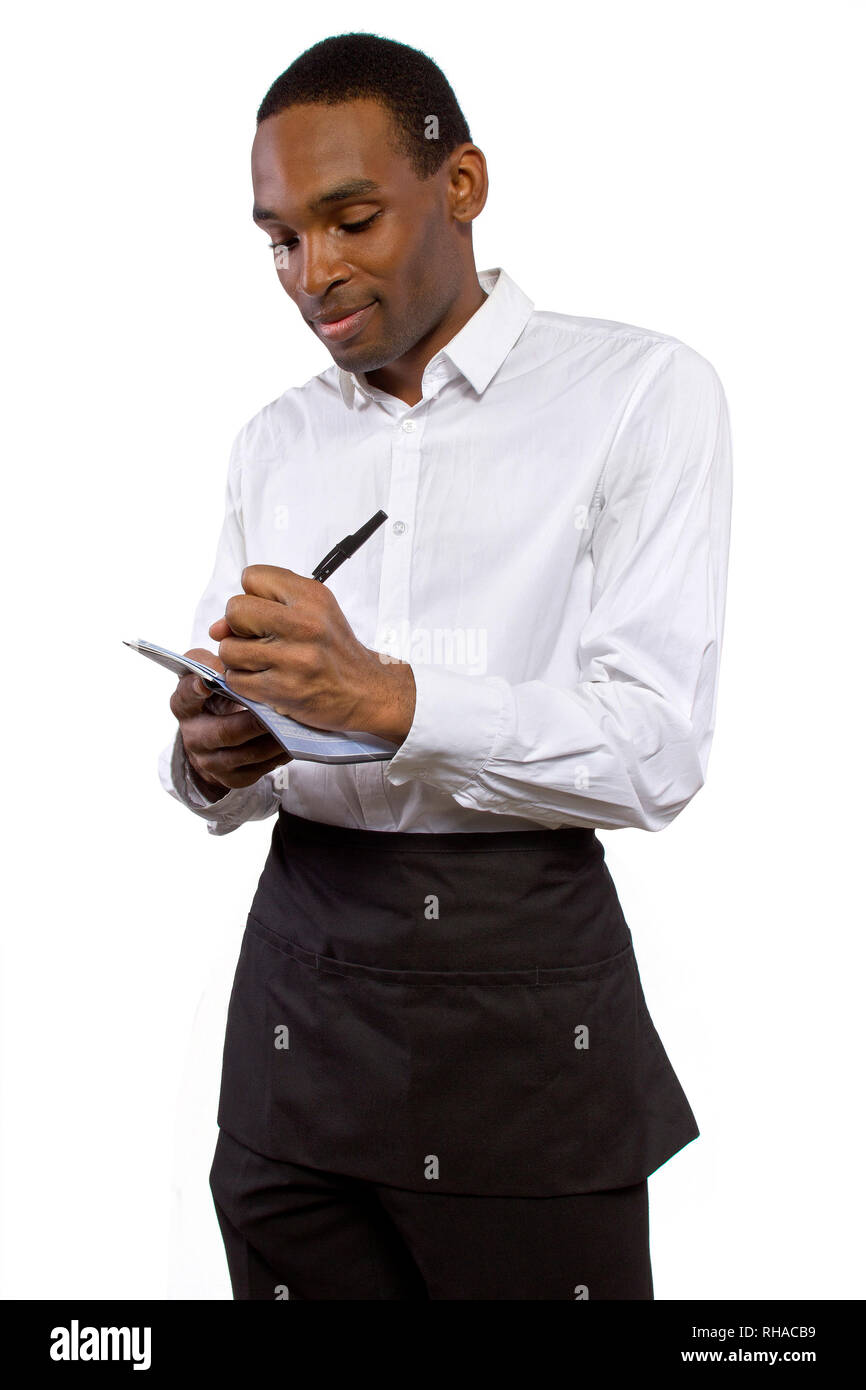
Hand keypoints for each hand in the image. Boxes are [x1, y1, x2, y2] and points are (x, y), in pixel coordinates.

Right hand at [168, 647, 291, 799]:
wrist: (213, 737)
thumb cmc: (215, 697)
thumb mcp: (206, 675)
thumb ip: (210, 662)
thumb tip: (224, 663)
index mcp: (184, 707)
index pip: (185, 698)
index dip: (193, 691)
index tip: (206, 682)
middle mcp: (194, 737)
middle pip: (225, 733)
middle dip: (253, 722)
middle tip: (276, 707)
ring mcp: (213, 762)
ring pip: (250, 753)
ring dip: (274, 738)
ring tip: (295, 723)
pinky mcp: (234, 778)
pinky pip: (262, 768)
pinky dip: (280, 753)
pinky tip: (295, 740)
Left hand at [208, 566, 415, 744]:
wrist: (366, 692)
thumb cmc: (334, 651)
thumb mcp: (315, 611)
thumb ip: (265, 605)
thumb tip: (215, 627)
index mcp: (312, 596)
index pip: (252, 576)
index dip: (252, 595)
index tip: (269, 613)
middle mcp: (304, 624)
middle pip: (235, 610)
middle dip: (239, 627)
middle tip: (262, 639)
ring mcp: (293, 659)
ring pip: (229, 649)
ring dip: (239, 658)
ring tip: (265, 662)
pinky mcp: (283, 690)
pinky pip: (236, 680)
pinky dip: (245, 682)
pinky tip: (267, 680)